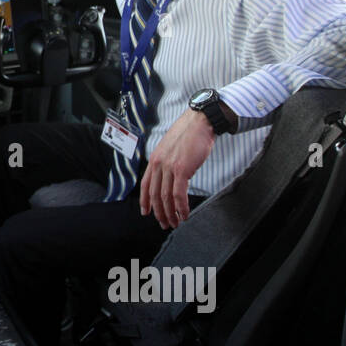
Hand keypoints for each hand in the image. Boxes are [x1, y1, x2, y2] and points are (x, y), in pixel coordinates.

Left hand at [140, 109, 214, 230]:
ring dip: (170, 213)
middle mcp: (158, 164)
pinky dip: (181, 207)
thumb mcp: (171, 148)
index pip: (146, 184)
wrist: (200, 121)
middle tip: (165, 223)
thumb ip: (168, 162)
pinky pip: (179, 194)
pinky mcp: (182, 169)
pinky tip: (184, 214)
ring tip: (175, 223)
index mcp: (154, 159)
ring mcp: (169, 167)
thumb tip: (173, 177)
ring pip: (166, 197)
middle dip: (159, 212)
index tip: (146, 212)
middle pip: (155, 194)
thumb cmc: (189, 134)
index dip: (145, 201)